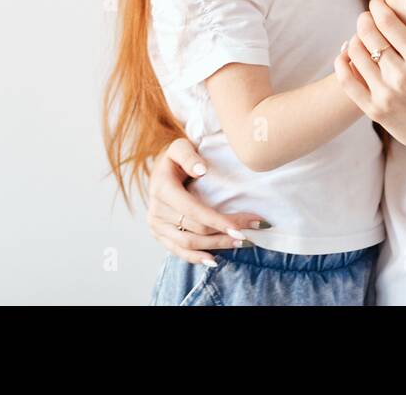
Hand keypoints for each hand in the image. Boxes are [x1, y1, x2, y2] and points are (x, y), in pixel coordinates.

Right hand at [146, 137, 268, 265]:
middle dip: (224, 233)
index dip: (218, 221)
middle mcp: (156, 210)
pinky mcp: (159, 234)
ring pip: (189, 243)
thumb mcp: (180, 146)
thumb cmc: (177, 157)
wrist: (161, 169)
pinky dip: (195, 258)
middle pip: (195, 229)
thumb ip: (189, 156)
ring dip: (216, 245)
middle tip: (249, 234)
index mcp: (162, 188)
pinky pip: (177, 251)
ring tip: (239, 243)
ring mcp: (156, 224)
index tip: (242, 228)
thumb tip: (201, 170)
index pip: (194, 211)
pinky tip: (213, 260)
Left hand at [334, 0, 405, 168]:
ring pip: (356, 54)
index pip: (390, 23)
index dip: (378, 6)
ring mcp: (386, 95)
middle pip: (369, 35)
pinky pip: (347, 81)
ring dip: (355, 38)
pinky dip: (341, 63)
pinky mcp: (375, 110)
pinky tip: (347, 54)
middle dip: (365, 18)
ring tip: (361, 34)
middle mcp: (402, 76)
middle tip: (367, 14)